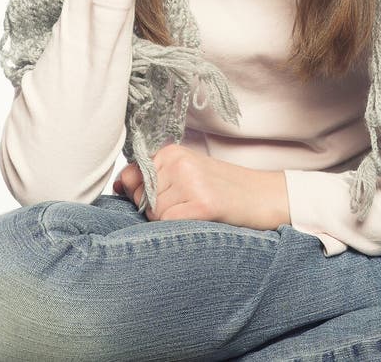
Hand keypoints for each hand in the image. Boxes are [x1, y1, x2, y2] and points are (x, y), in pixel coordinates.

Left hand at [112, 144, 290, 230]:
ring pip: (154, 214)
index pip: (131, 178)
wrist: (263, 195)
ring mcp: (189, 181)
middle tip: (190, 204)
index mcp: (171, 151)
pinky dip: (181, 229)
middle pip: (142, 199)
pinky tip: (203, 218)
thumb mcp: (185, 175)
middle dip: (158, 211)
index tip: (171, 196)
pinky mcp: (201, 204)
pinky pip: (169, 224)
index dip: (144, 195)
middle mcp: (177, 161)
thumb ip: (150, 178)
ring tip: (199, 210)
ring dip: (172, 222)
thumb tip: (117, 184)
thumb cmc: (222, 188)